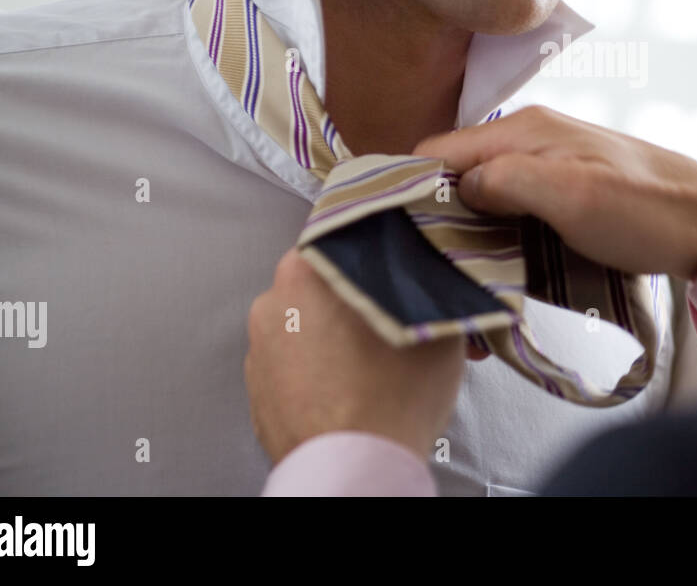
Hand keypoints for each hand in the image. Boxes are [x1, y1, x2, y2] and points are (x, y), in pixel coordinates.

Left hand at [245, 250, 467, 464]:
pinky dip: (319, 366)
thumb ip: (429, 279)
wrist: (355, 468)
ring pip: (307, 319)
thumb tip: (435, 267)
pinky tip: (352, 384)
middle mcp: (274, 299)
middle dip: (357, 291)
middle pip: (324, 277)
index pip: (345, 230)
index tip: (401, 260)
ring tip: (376, 358)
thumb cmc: (393, 396)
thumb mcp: (439, 320)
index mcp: (310, 267)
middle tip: (396, 312)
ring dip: (336, 330)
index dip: (379, 246)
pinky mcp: (257, 387)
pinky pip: (294, 359)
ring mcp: (260, 346)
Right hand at [414, 106, 696, 281]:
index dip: (408, 192)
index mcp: (522, 130)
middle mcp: (527, 140)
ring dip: (467, 242)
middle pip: (454, 178)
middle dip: (436, 225)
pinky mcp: (563, 193)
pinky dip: (498, 244)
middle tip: (430, 278)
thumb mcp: (570, 194)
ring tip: (462, 290)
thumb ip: (504, 180)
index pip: (435, 152)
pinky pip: (512, 215)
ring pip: (481, 200)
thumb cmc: (647, 209)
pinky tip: (498, 278)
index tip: (395, 240)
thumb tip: (454, 186)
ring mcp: (547, 165)